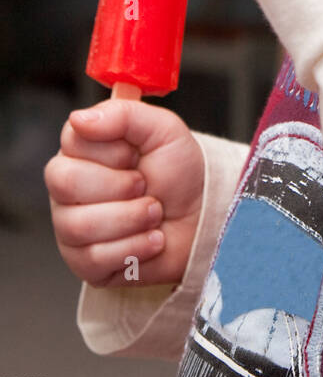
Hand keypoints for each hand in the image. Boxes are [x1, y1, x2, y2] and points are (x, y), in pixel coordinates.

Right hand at [44, 100, 204, 288]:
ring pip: (80, 225)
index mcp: (84, 150)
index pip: (71, 141)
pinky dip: (135, 247)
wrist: (202, 218)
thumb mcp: (164, 130)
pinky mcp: (84, 262)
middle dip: (121, 187)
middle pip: (67, 183)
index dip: (111, 150)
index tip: (135, 154)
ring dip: (133, 218)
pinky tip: (150, 239)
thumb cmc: (180, 173)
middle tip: (145, 186)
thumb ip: (124, 114)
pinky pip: (95, 258)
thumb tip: (80, 118)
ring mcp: (70, 227)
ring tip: (154, 213)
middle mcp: (69, 188)